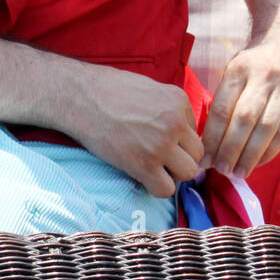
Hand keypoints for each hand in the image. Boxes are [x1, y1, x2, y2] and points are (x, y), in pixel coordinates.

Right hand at [67, 64, 202, 198]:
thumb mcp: (152, 89)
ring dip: (173, 174)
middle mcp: (176, 122)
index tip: (158, 138)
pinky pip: (166, 189)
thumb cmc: (111, 90)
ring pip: (188, 173)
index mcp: (179, 100)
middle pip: (197, 153)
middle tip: (161, 158)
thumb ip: (170, 108)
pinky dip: (157, 187)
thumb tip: (181, 131)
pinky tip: (144, 177)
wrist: (82, 97)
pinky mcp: (144, 164)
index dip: (178, 139)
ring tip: (155, 168)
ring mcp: (161, 144)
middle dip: (182, 158)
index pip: (194, 131)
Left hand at [201, 27, 279, 178]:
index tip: (205, 159)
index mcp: (240, 69)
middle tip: (221, 170)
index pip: (223, 109)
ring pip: (267, 128)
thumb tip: (211, 139)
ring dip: (251, 154)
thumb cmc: (256, 60)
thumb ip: (226, 98)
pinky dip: (271, 150)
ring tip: (239, 172)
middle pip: (244, 120)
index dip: (212, 138)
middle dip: (231, 149)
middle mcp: (263, 77)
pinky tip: (259, 162)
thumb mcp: (235, 68)